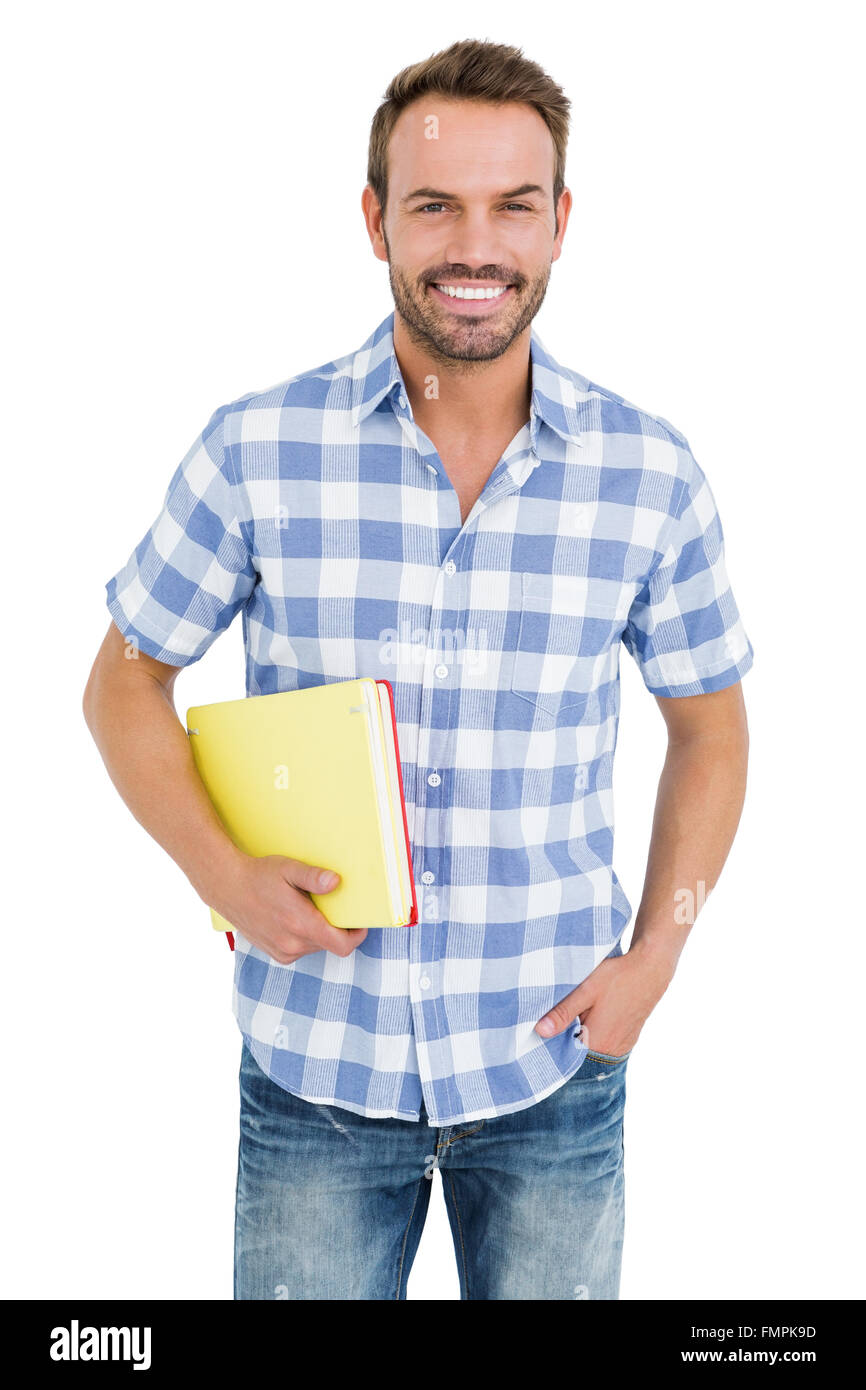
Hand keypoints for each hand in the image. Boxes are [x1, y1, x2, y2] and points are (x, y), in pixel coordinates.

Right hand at [205, 852, 367, 962]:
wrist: (227, 887)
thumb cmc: (259, 876)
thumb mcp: (288, 869)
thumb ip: (314, 877)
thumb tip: (337, 882)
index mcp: (301, 925)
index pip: (342, 945)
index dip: (356, 936)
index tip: (359, 922)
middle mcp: (293, 944)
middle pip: (331, 944)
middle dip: (336, 928)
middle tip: (331, 906)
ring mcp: (283, 952)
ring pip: (316, 947)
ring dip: (319, 932)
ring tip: (307, 909)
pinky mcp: (276, 954)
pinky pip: (302, 950)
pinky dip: (304, 937)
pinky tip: (294, 918)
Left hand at [534, 944, 676, 1053]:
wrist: (651, 968)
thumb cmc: (618, 977)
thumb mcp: (586, 990)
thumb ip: (563, 1012)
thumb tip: (540, 1031)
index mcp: (597, 1043)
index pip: (565, 1054)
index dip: (553, 1043)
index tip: (541, 1029)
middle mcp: (611, 1050)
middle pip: (579, 1051)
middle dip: (566, 1038)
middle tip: (555, 1017)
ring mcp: (622, 1046)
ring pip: (593, 1046)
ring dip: (582, 1034)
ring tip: (577, 1013)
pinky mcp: (629, 1037)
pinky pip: (606, 1042)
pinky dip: (596, 1032)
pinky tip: (592, 1015)